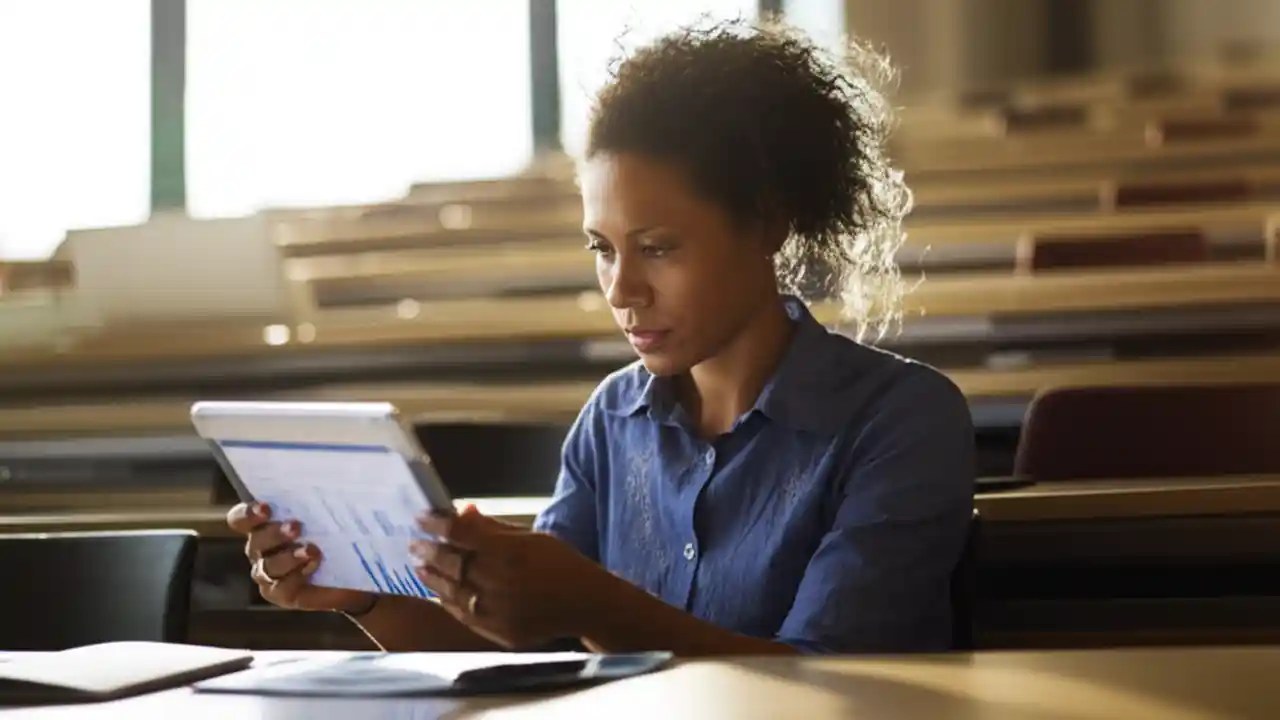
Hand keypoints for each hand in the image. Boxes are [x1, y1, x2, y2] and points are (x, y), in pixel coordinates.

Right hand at [226, 501, 373, 613]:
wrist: (355, 570)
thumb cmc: (338, 532)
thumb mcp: (332, 514)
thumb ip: (322, 501)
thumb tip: (332, 478)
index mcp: (265, 524)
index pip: (241, 518)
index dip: (248, 513)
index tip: (266, 508)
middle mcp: (261, 549)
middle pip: (256, 541)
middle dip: (274, 533)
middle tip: (296, 526)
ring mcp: (269, 573)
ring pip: (268, 566)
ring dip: (288, 557)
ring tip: (312, 550)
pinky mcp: (281, 594)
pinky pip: (281, 587)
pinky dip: (296, 577)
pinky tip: (313, 568)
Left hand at [410, 505, 609, 648]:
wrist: (586, 604)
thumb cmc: (561, 563)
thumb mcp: (532, 536)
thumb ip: (494, 527)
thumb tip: (465, 511)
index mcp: (508, 550)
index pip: (459, 532)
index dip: (436, 523)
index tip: (421, 518)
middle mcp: (498, 579)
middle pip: (450, 562)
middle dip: (427, 550)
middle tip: (414, 543)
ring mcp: (497, 608)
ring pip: (451, 590)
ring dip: (432, 577)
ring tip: (420, 567)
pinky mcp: (497, 630)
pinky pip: (463, 615)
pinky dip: (447, 601)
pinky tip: (440, 591)